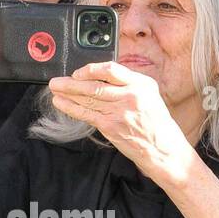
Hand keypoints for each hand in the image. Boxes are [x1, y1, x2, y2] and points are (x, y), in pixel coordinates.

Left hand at [48, 60, 195, 185]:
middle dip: (71, 83)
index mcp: (141, 84)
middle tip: (57, 81)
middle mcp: (130, 96)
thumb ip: (128, 83)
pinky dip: (71, 108)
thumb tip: (100, 75)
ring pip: (88, 99)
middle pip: (94, 85)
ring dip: (67, 94)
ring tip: (55, 90)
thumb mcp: (149, 94)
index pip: (111, 70)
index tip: (79, 72)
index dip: (90, 69)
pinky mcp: (111, 126)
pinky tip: (61, 104)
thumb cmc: (155, 121)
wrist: (162, 148)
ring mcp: (120, 112)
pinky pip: (87, 114)